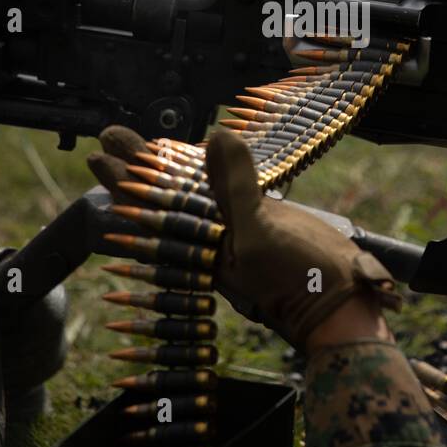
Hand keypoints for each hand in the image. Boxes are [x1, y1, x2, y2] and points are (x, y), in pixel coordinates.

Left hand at [87, 126, 400, 349]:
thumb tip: (216, 136)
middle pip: (165, 198)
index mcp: (203, 243)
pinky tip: (204, 178)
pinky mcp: (261, 238)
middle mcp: (212, 242)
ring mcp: (236, 240)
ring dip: (167, 174)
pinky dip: (208, 187)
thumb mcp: (262, 231)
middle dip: (137, 168)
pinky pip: (223, 207)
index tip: (103, 147)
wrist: (343, 310)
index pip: (154, 202)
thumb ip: (235, 187)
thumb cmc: (301, 279)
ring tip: (141, 150)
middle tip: (109, 136)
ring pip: (191, 201)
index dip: (127, 175)